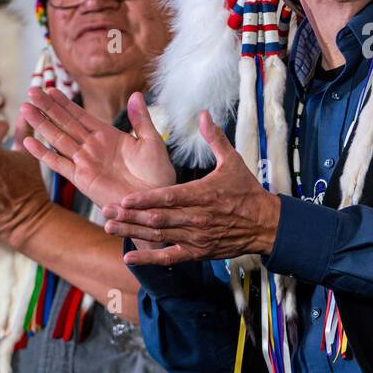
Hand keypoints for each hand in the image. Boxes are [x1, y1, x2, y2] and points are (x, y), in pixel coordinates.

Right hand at [19, 89, 174, 210]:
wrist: (155, 201)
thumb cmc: (158, 173)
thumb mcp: (151, 141)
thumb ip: (141, 119)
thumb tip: (136, 94)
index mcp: (108, 136)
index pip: (81, 115)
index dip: (65, 103)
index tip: (50, 89)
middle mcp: (93, 147)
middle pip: (65, 123)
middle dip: (48, 108)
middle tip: (32, 91)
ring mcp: (85, 162)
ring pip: (57, 139)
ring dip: (41, 124)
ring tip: (25, 109)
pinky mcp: (81, 178)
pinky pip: (58, 163)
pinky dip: (43, 153)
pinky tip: (28, 142)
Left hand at [109, 111, 280, 266]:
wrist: (266, 223)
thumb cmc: (248, 190)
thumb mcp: (233, 161)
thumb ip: (215, 138)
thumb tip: (204, 114)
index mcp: (202, 194)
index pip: (169, 197)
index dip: (145, 199)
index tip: (124, 198)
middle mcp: (197, 218)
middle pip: (158, 218)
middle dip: (130, 214)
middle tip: (106, 210)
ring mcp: (196, 238)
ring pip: (159, 236)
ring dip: (133, 232)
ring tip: (110, 227)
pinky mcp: (198, 252)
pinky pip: (170, 257)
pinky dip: (149, 258)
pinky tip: (129, 256)